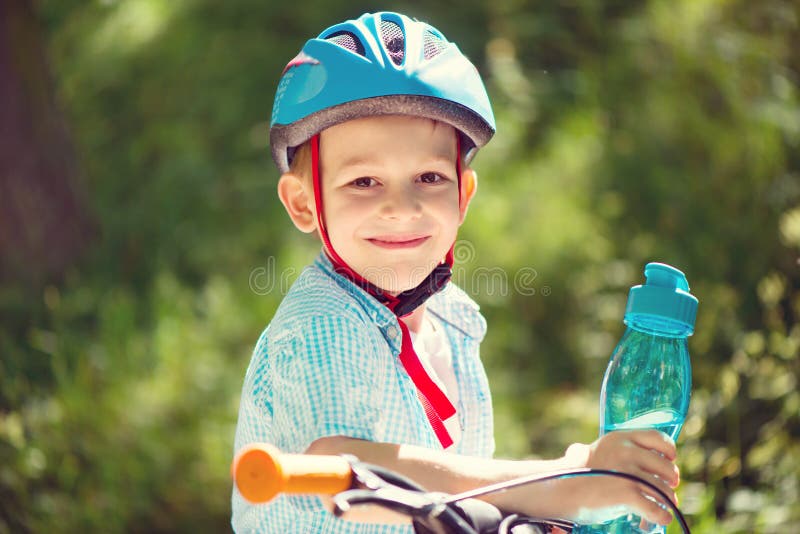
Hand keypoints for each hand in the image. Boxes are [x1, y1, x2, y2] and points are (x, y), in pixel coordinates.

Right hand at [560, 430, 679, 524]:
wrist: (560, 489)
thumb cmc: (578, 474)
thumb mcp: (598, 450)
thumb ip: (619, 450)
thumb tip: (641, 455)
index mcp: (620, 438)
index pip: (658, 438)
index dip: (669, 450)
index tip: (669, 460)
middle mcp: (626, 451)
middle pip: (666, 467)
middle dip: (670, 480)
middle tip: (667, 489)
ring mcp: (627, 472)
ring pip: (664, 490)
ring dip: (667, 501)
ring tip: (662, 507)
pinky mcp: (626, 494)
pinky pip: (657, 509)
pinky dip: (662, 516)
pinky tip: (660, 517)